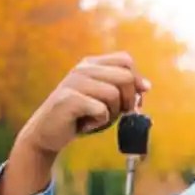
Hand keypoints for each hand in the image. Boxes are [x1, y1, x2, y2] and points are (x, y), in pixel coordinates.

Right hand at [0, 52, 149, 194]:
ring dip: (112, 113)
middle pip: (125, 76)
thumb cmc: (81, 117)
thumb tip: (146, 86)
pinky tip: (85, 124)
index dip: (136, 81)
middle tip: (115, 113)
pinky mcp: (68, 99)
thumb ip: (125, 91)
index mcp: (92, 64)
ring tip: (96, 118)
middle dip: (128, 100)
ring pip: (114, 94)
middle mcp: (82, 69)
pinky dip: (99, 122)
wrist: (48, 133)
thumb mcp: (107, 102)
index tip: (132, 101)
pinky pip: (101, 110)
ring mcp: (73, 82)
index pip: (126, 60)